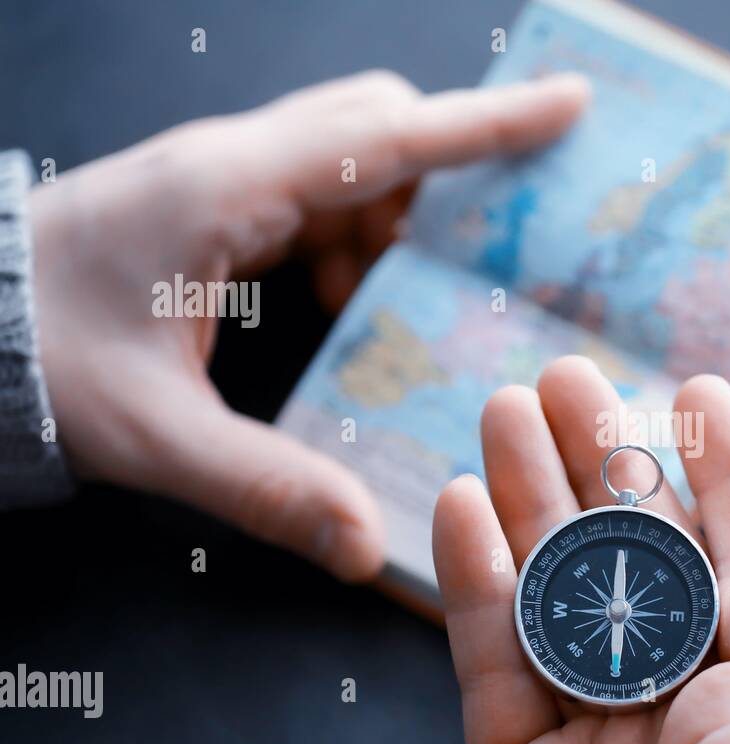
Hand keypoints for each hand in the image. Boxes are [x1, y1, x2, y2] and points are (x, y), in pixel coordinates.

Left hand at [30, 70, 589, 579]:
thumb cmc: (37, 361)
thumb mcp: (154, 435)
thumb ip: (266, 487)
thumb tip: (371, 547)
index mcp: (230, 191)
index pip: (387, 139)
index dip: (488, 125)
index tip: (570, 103)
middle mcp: (235, 165)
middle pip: (378, 127)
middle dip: (449, 174)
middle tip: (492, 242)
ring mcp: (222, 179)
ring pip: (351, 160)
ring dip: (397, 217)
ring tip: (407, 297)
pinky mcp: (213, 207)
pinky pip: (317, 197)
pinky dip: (355, 239)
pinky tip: (346, 304)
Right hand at [432, 357, 729, 743]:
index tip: (698, 388)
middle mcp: (685, 720)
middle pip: (647, 561)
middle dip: (607, 464)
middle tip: (562, 376)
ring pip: (563, 594)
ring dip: (532, 500)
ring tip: (499, 412)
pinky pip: (492, 660)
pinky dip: (473, 581)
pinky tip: (457, 507)